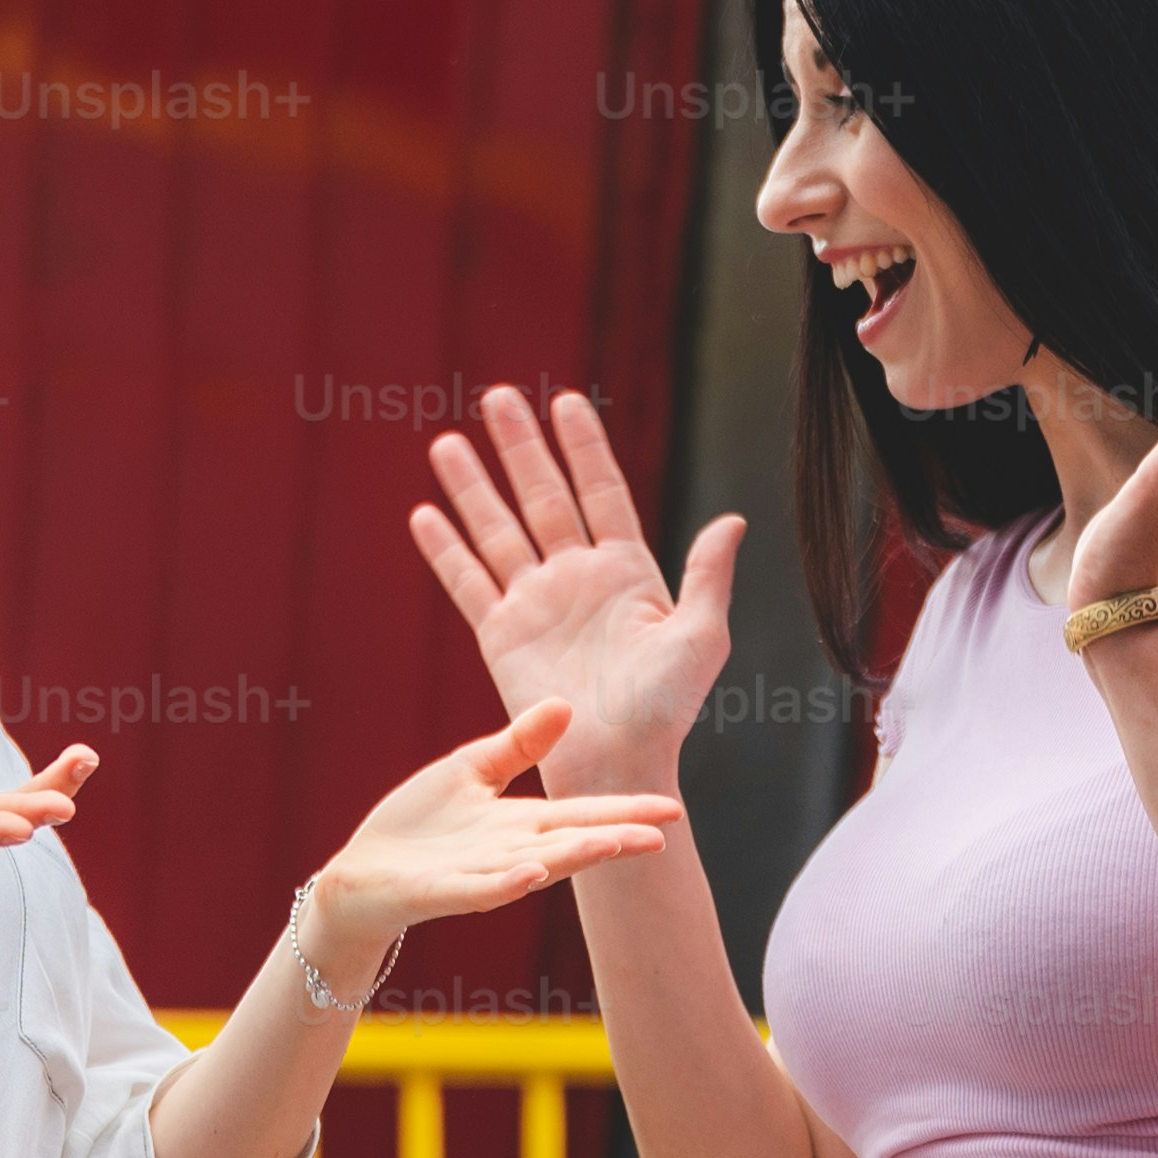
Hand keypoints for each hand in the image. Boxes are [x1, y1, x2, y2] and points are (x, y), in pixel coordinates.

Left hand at [306, 699, 687, 966]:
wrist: (363, 873)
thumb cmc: (419, 826)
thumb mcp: (471, 771)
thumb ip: (518, 745)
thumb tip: (566, 703)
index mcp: (520, 824)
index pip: (582, 815)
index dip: (625, 810)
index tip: (674, 808)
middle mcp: (510, 852)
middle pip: (572, 842)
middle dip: (616, 837)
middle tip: (664, 835)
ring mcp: (480, 875)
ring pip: (537, 865)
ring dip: (575, 856)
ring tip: (614, 844)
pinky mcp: (443, 891)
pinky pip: (481, 889)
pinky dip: (508, 881)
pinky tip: (532, 873)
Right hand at [411, 390, 738, 797]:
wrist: (617, 763)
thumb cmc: (667, 709)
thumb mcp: (701, 637)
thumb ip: (708, 576)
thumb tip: (732, 520)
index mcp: (626, 571)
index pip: (600, 491)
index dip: (583, 447)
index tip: (566, 401)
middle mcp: (576, 577)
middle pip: (542, 496)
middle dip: (519, 446)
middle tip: (497, 395)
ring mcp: (535, 603)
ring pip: (497, 530)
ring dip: (473, 486)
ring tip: (447, 442)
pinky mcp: (500, 635)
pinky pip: (467, 582)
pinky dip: (445, 549)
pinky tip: (425, 514)